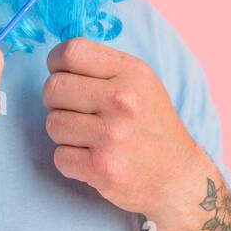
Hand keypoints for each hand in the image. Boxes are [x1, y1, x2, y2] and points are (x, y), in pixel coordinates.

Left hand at [43, 36, 204, 217]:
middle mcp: (123, 100)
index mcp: (132, 73)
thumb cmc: (152, 126)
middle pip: (53, 88)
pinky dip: (70, 160)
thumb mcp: (141, 83)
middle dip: (57, 101)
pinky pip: (59, 156)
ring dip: (64, 133)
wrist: (178, 178)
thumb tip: (56, 61)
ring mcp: (112, 135)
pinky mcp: (102, 168)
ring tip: (90, 137)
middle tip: (77, 111)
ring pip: (52, 123)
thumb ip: (102, 68)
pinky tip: (93, 158)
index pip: (71, 52)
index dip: (56, 63)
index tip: (62, 74)